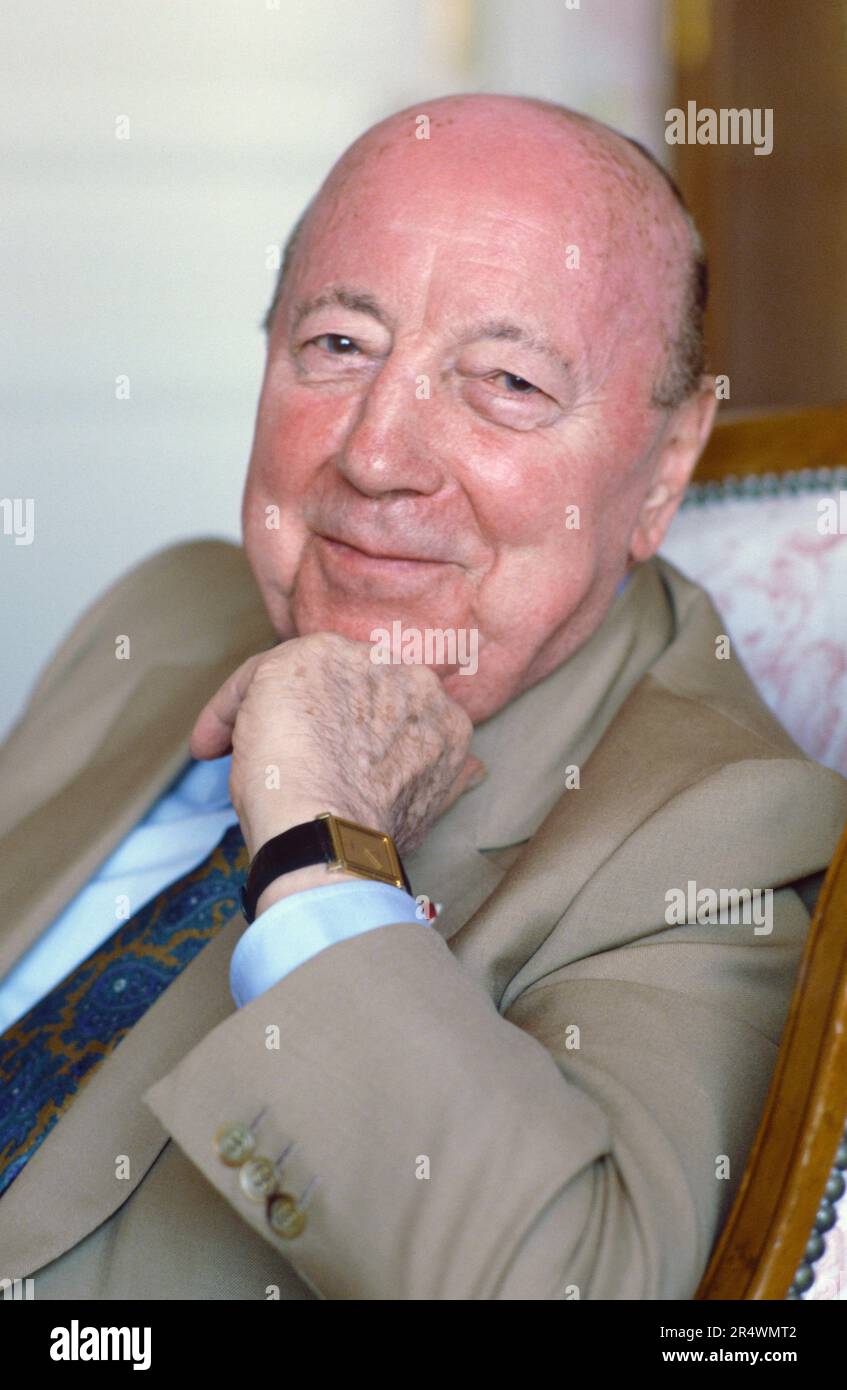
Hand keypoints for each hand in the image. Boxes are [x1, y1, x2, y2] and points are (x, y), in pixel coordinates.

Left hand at [190, 632, 485, 862]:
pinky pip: (254, 677)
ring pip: (300, 677)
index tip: (328, 767)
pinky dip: (227, 712)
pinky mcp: (302, 657)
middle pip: (346, 686)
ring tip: (247, 756)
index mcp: (443, 713)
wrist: (332, 837)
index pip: (389, 707)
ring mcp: (357, 660)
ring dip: (269, 715)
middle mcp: (408, 674)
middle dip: (316, 720)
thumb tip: (474, 770)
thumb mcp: (431, 799)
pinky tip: (214, 746)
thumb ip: (441, 772)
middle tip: (284, 761)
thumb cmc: (372, 835)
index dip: (353, 738)